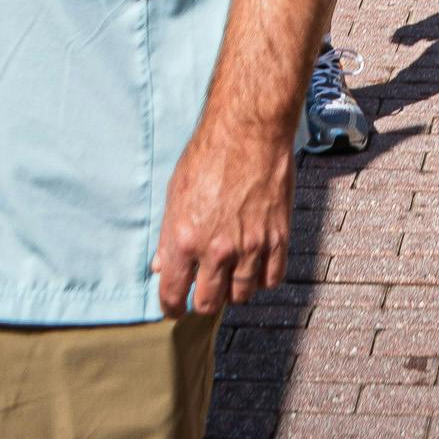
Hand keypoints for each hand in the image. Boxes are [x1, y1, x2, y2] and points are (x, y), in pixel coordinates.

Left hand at [152, 105, 296, 312]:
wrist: (249, 130)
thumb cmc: (208, 154)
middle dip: (203, 300)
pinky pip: (271, 278)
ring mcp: (250, 246)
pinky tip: (255, 266)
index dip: (172, 307)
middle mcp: (216, 249)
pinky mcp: (277, 237)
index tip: (175, 308)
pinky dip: (262, 278)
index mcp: (184, 238)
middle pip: (209, 302)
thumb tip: (161, 265)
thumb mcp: (175, 193)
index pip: (173, 294)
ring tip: (230, 274)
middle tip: (203, 290)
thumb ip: (167, 236)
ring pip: (241, 295)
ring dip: (233, 289)